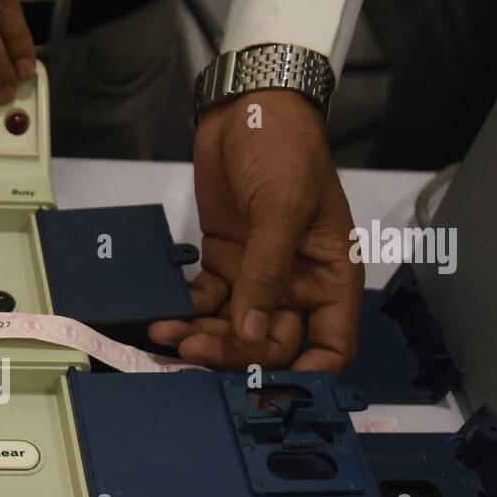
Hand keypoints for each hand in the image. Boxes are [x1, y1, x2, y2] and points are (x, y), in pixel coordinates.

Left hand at [149, 89, 363, 372]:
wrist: (247, 107)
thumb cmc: (286, 146)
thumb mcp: (282, 209)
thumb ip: (267, 273)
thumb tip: (253, 329)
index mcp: (331, 276)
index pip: (331, 346)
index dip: (308, 376)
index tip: (271, 390)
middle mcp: (297, 284)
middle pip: (272, 344)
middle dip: (236, 353)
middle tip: (198, 347)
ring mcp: (259, 276)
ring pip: (234, 329)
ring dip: (204, 337)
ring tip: (172, 334)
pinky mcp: (225, 264)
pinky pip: (207, 303)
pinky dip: (187, 312)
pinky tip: (165, 315)